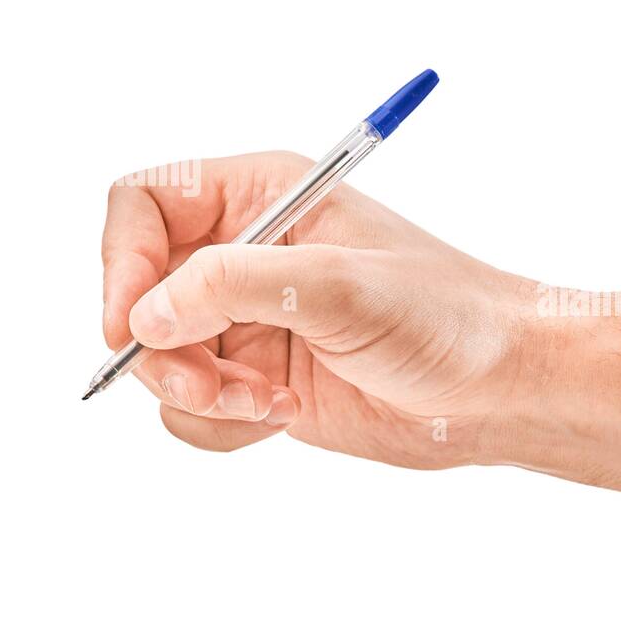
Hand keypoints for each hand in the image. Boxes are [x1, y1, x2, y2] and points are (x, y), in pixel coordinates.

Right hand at [102, 152, 535, 465]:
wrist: (498, 388)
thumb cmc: (444, 315)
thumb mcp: (338, 284)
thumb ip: (232, 285)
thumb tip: (144, 318)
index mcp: (264, 198)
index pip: (145, 206)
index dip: (122, 262)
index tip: (132, 323)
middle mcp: (248, 255)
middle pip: (139, 291)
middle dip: (160, 348)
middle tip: (208, 383)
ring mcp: (252, 321)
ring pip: (160, 358)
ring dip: (197, 392)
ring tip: (265, 401)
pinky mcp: (262, 379)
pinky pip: (194, 408)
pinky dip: (222, 422)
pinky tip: (282, 414)